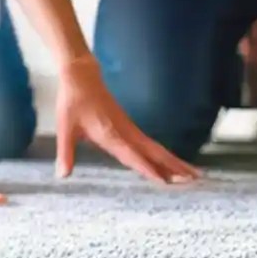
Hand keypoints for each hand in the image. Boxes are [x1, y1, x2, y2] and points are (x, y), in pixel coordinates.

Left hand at [55, 54, 202, 183]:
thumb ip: (66, 152)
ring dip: (174, 162)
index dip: (147, 168)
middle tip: (193, 180)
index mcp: (110, 134)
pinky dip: (164, 155)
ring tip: (193, 176)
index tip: (164, 181)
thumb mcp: (65, 127)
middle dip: (173, 167)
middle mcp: (125, 132)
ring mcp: (130, 129)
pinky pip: (150, 144)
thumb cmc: (73, 101)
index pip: (131, 155)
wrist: (82, 76)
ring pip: (156, 148)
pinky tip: (172, 165)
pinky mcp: (130, 127)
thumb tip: (62, 175)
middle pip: (154, 152)